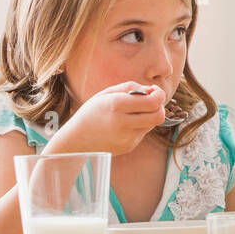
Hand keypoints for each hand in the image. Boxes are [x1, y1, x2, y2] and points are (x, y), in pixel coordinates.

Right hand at [49, 81, 167, 156]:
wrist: (75, 140)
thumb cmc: (91, 113)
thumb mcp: (106, 94)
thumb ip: (130, 87)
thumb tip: (152, 90)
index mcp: (116, 105)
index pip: (152, 102)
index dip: (159, 95)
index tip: (155, 91)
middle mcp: (122, 123)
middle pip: (158, 115)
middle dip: (159, 106)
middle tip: (151, 101)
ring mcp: (126, 137)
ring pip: (153, 124)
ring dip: (150, 115)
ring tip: (136, 111)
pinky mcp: (128, 146)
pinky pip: (143, 132)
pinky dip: (140, 125)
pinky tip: (127, 123)